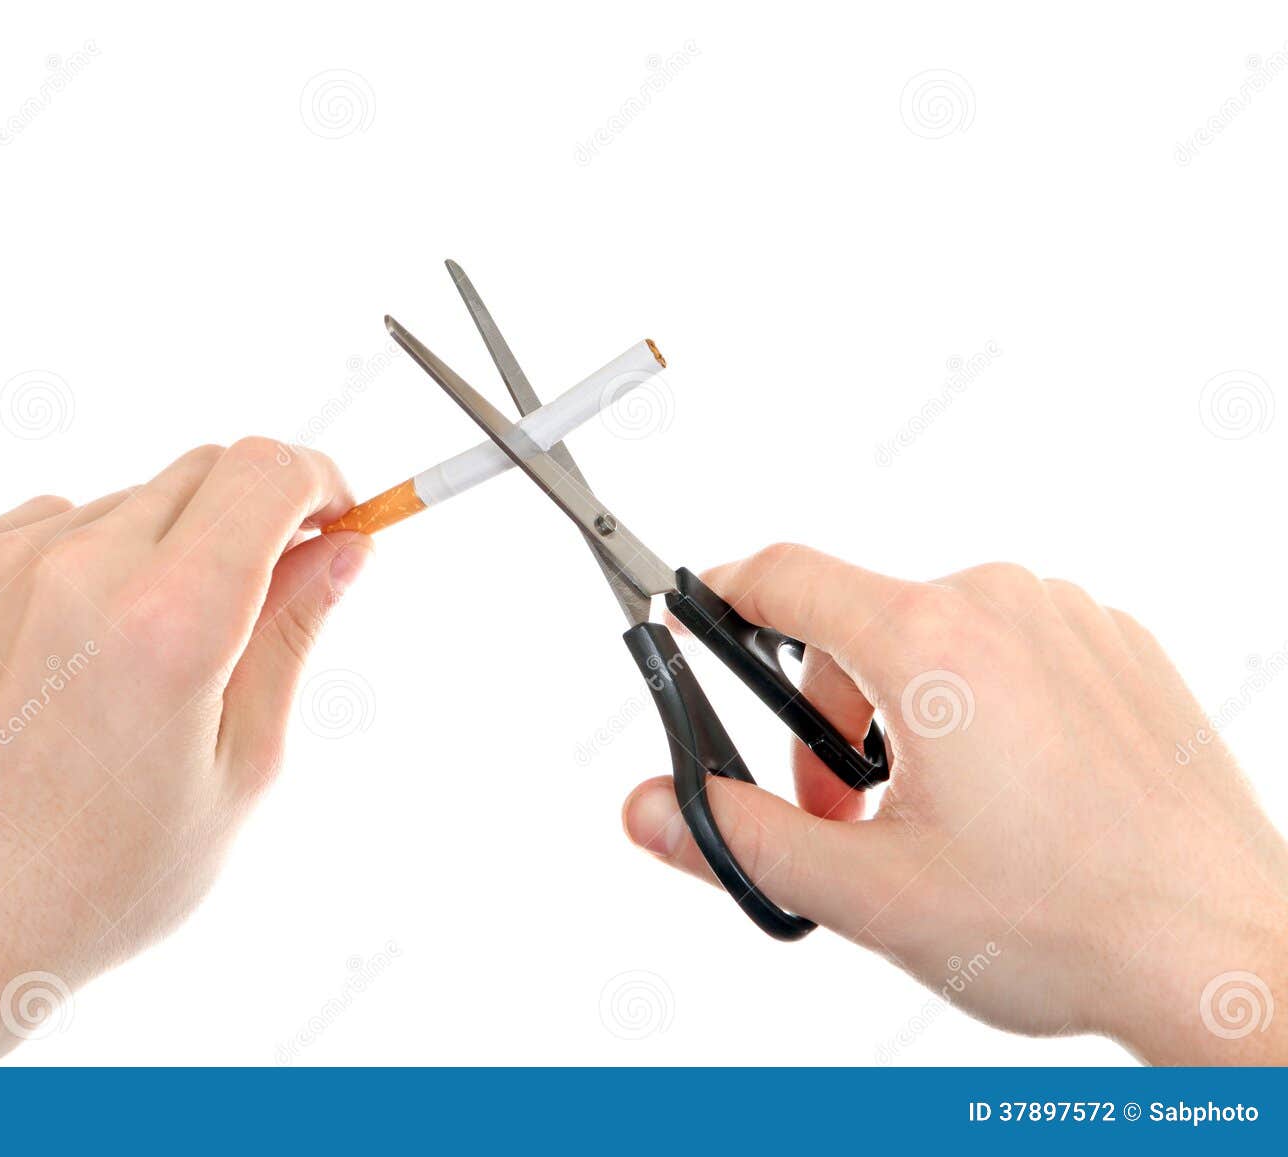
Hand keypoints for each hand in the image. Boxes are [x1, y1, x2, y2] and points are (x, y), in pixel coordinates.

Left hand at [0, 440, 369, 1064]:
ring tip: (141, 665)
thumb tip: (344, 549)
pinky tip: (75, 660)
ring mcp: (5, 563)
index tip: (334, 522)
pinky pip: (57, 525)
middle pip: (206, 473)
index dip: (320, 484)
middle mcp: (83, 569)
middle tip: (254, 606)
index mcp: (172, 622)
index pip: (267, 472)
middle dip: (253, 520)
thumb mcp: (240, 768)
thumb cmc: (102, 876)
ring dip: (167, 550)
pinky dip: (90, 564)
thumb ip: (291, 635)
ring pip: (132, 503)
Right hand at [622, 544, 1287, 1063]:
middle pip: (856, 628)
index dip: (716, 601)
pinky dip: (979, 708)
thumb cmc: (1068, 923)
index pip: (782, 576)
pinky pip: (1009, 651)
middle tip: (842, 818)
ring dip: (902, 717)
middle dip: (825, 721)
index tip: (692, 630)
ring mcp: (1070, 622)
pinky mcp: (1118, 650)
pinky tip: (1007, 795)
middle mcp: (1002, 606)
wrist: (1224, 955)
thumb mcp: (868, 892)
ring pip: (934, 641)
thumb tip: (651, 809)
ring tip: (934, 819)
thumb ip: (739, 836)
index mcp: (930, 644)